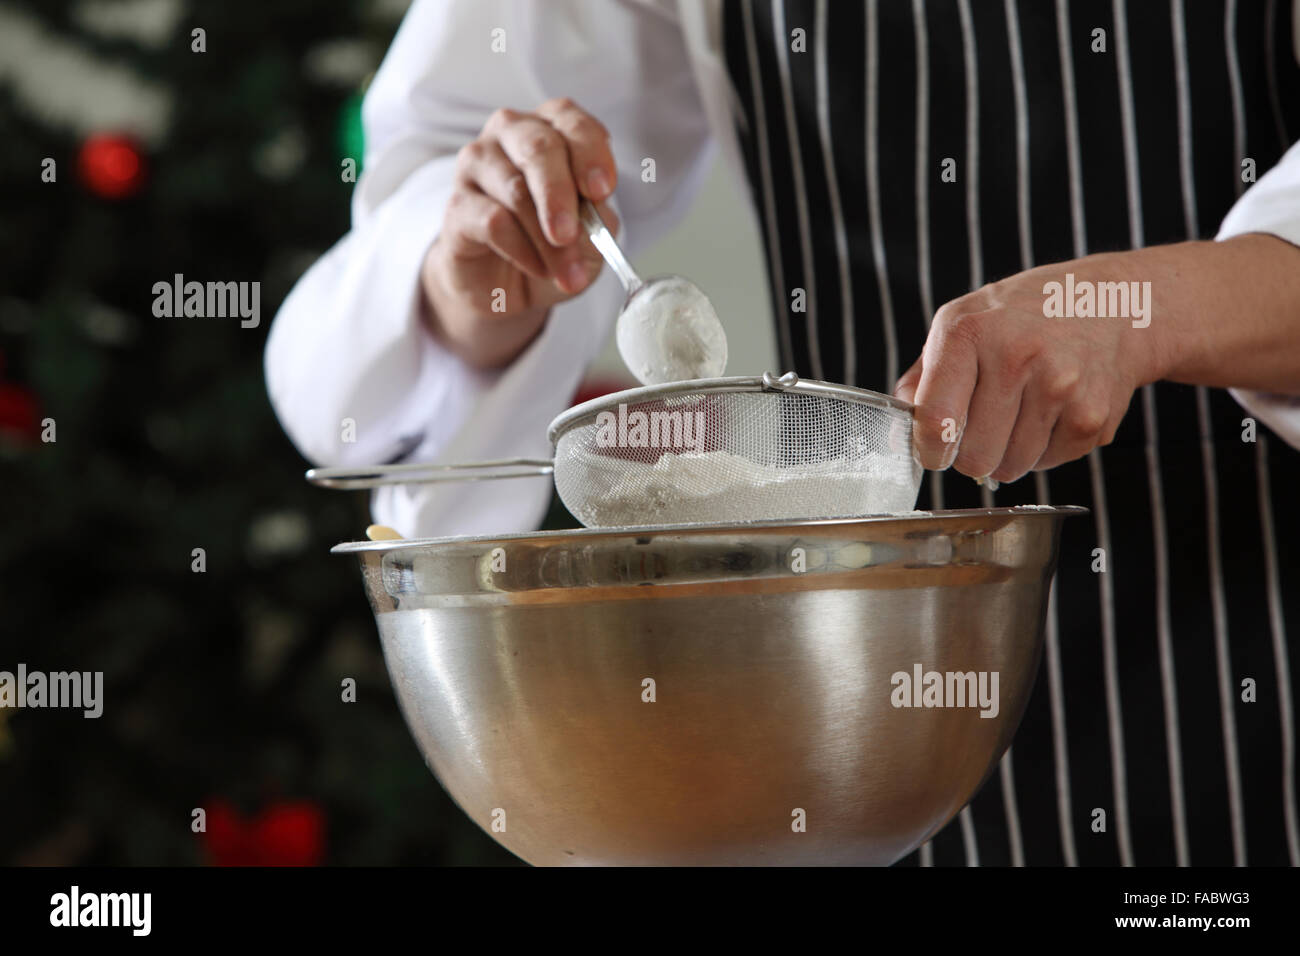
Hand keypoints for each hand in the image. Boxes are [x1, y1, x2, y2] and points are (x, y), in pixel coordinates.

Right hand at [420, 97, 619, 367]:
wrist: (508, 284)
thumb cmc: (552, 246)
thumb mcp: (589, 236)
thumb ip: (596, 219)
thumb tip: (594, 213)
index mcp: (550, 128)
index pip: (570, 120)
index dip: (589, 153)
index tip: (602, 190)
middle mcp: (510, 134)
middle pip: (537, 148)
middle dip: (560, 194)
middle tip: (571, 235)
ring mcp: (477, 164)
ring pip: (516, 190)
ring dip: (546, 240)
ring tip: (566, 272)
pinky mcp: (458, 204)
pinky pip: (493, 221)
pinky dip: (522, 250)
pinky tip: (537, 267)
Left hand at [894, 249, 1168, 482]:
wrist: (1114, 303)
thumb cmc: (1024, 315)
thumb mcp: (962, 322)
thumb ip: (922, 379)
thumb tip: (897, 435)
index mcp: (969, 332)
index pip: (935, 420)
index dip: (929, 449)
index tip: (933, 451)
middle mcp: (1016, 356)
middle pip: (972, 457)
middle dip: (971, 454)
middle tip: (984, 426)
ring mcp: (1059, 388)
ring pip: (1010, 468)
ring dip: (1008, 454)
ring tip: (1021, 412)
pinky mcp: (1091, 417)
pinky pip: (1048, 464)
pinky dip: (1044, 450)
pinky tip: (1052, 412)